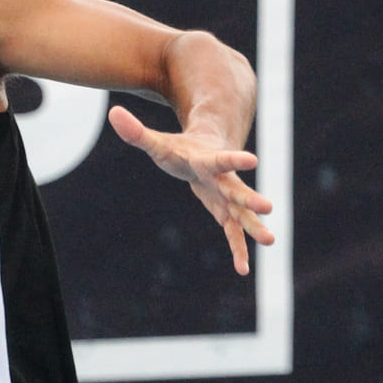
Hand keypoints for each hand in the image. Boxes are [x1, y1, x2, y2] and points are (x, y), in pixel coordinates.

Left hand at [109, 105, 275, 274]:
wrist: (207, 149)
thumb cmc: (181, 148)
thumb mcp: (157, 142)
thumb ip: (137, 132)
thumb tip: (112, 113)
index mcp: (207, 161)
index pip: (220, 160)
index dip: (234, 159)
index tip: (252, 160)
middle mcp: (223, 180)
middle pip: (237, 190)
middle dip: (250, 200)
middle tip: (268, 208)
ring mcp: (227, 197)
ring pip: (242, 215)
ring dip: (254, 227)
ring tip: (270, 242)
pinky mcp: (225, 212)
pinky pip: (233, 234)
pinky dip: (238, 250)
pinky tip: (242, 270)